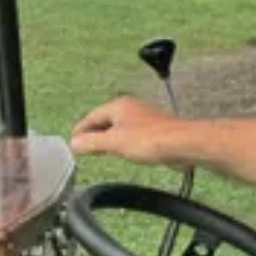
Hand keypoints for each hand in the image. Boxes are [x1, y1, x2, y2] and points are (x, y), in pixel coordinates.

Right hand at [70, 95, 185, 167]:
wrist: (182, 144)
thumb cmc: (150, 140)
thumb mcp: (114, 143)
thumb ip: (92, 143)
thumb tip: (75, 143)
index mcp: (118, 105)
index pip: (92, 116)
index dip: (80, 130)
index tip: (73, 141)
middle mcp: (131, 107)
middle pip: (105, 119)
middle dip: (94, 133)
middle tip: (84, 146)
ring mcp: (144, 116)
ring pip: (119, 126)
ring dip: (109, 137)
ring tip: (101, 150)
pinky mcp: (155, 128)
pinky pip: (132, 132)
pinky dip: (123, 140)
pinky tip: (125, 150)